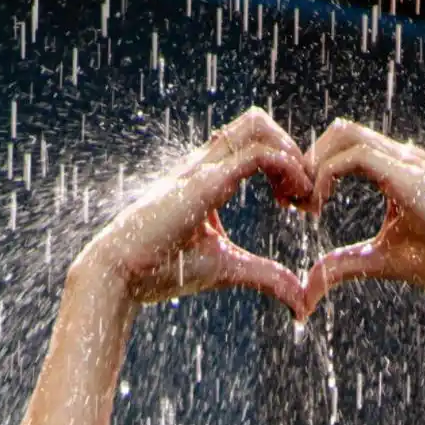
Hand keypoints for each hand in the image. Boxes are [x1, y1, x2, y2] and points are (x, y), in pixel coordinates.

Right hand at [75, 107, 311, 315]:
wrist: (121, 274)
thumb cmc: (164, 270)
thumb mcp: (228, 268)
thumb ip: (266, 277)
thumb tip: (302, 302)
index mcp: (207, 177)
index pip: (252, 142)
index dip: (284, 162)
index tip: (295, 202)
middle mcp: (205, 164)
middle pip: (257, 122)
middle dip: (291, 148)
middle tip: (303, 193)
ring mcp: (203, 168)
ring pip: (257, 125)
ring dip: (291, 154)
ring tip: (299, 195)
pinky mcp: (204, 182)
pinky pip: (255, 155)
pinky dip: (285, 168)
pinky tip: (290, 199)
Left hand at [301, 119, 424, 317]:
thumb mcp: (380, 259)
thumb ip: (344, 262)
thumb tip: (310, 279)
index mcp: (394, 171)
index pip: (342, 148)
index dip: (311, 169)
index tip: (295, 205)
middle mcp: (400, 158)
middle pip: (339, 132)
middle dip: (306, 160)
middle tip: (290, 200)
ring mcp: (407, 162)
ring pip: (344, 134)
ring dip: (313, 164)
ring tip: (304, 202)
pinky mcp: (409, 176)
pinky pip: (356, 156)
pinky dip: (327, 174)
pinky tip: (319, 204)